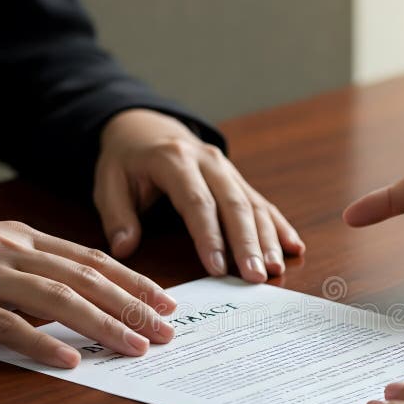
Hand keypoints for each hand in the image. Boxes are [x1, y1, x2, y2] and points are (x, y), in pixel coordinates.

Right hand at [0, 215, 176, 367]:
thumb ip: (31, 264)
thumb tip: (77, 291)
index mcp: (20, 236)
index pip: (90, 259)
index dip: (133, 280)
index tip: (165, 301)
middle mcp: (8, 250)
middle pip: (85, 279)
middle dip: (132, 306)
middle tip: (166, 331)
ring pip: (56, 299)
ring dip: (102, 325)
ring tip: (134, 347)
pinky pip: (5, 325)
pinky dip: (41, 343)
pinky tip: (69, 361)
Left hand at [93, 109, 304, 282]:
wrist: (148, 127)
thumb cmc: (127, 160)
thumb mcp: (108, 181)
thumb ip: (116, 214)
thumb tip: (125, 247)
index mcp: (174, 160)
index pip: (196, 202)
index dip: (209, 236)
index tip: (217, 268)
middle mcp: (208, 162)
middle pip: (233, 205)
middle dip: (247, 243)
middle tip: (256, 277)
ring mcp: (227, 170)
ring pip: (253, 205)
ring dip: (268, 239)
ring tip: (275, 269)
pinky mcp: (238, 180)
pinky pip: (262, 203)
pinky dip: (280, 226)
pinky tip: (294, 247)